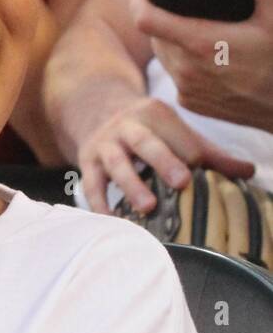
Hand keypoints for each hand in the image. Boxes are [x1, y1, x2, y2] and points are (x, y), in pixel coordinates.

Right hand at [76, 96, 255, 213]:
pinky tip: (110, 219)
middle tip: (181, 182)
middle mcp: (127, 125)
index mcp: (156, 114)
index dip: (193, 159)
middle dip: (163, 161)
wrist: (97, 113)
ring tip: (146, 208)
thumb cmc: (148, 131)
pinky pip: (91, 183)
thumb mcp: (175, 132)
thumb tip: (248, 172)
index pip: (179, 138)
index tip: (201, 180)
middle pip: (146, 143)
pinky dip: (99, 202)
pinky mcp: (86, 160)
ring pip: (116, 163)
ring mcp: (104, 143)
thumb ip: (209, 153)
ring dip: (131, 184)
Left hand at [130, 0, 272, 132]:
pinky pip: (174, 74)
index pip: (144, 19)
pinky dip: (182, 62)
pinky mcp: (190, 102)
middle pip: (154, 34)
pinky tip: (202, 54)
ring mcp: (186, 88)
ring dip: (170, 39)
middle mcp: (186, 69)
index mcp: (200, 44)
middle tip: (179, 2)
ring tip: (192, 24)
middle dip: (160, 15)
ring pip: (162, 55)